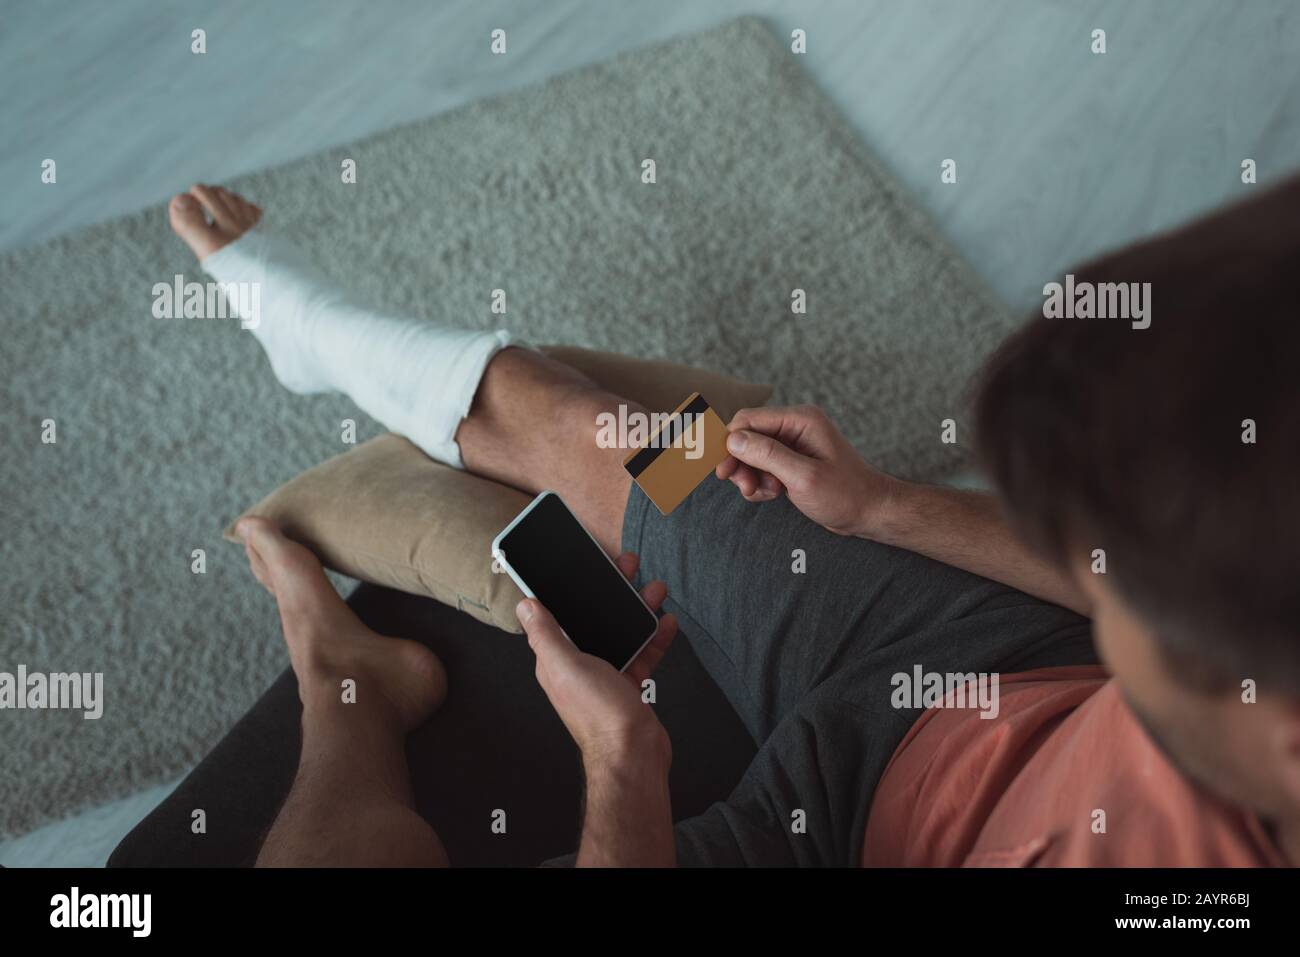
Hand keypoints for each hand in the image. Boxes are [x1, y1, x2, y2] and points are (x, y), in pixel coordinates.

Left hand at [517, 552, 676, 767]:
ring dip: (639, 609)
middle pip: (594, 618)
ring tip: (655, 590)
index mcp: (557, 660)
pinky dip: (655, 637)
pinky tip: (666, 623)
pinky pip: (643, 652)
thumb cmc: (598, 715)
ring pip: (622, 631)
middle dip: (612, 592)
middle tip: (628, 566)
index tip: (581, 566)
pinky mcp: (629, 684)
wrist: (633, 754)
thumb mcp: (565, 666)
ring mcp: (606, 674)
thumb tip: (525, 605)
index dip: (568, 589)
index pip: (558, 615)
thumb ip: (545, 634)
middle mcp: (579, 665)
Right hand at [716, 404, 901, 537]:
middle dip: (741, 463)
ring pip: (751, 454)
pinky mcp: (790, 462)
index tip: (723, 470)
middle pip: (747, 437)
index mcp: (800, 420)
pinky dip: (760, 483)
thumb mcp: (804, 476)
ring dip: (751, 476)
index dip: (730, 442)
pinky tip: (773, 495)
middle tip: (745, 487)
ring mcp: (792, 444)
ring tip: (765, 493)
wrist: (868, 513)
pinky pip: (762, 467)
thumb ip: (768, 455)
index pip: (749, 419)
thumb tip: (733, 439)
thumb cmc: (845, 494)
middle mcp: (795, 427)